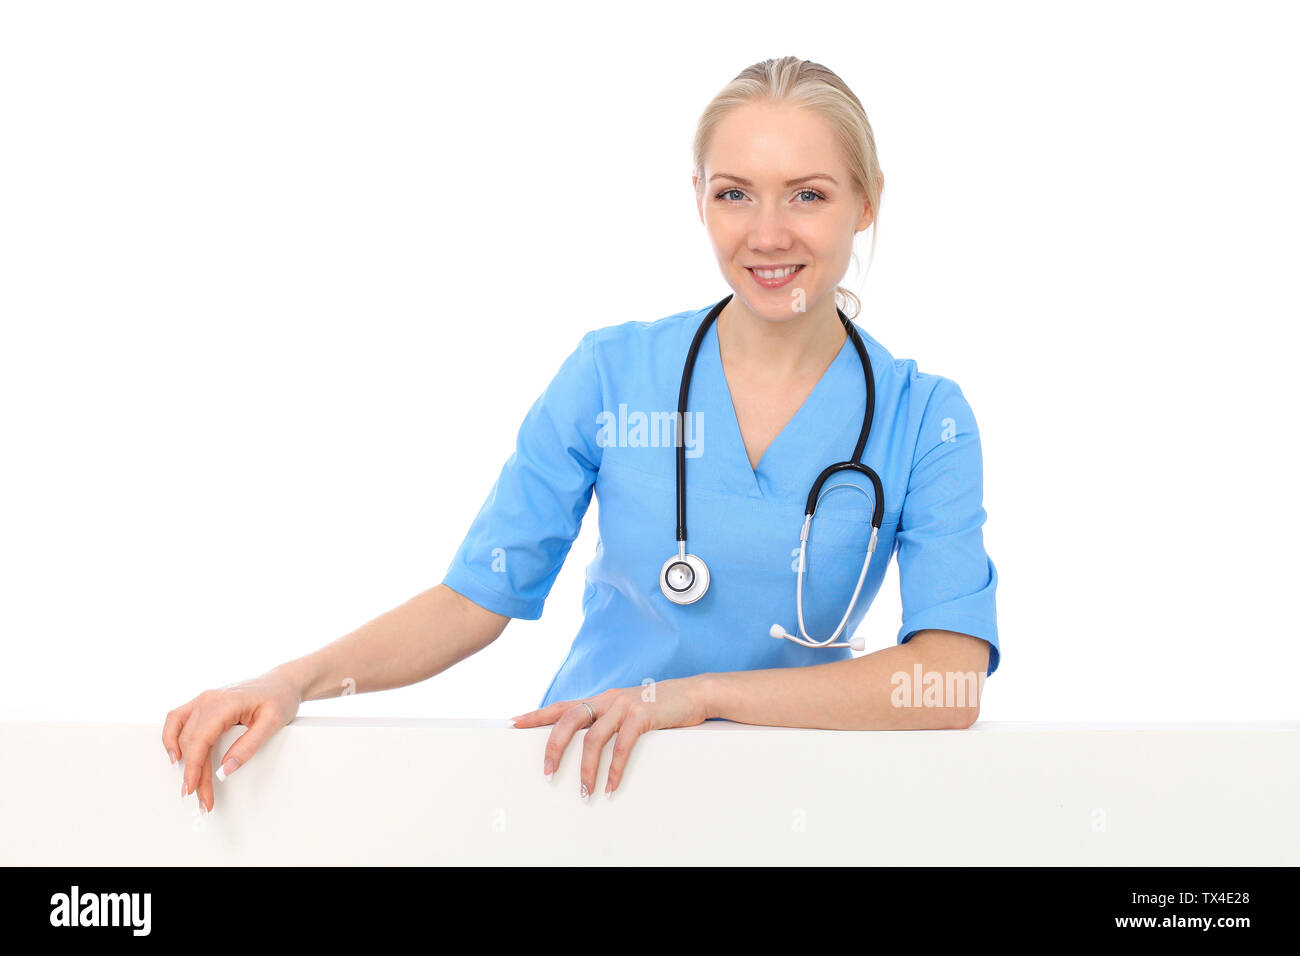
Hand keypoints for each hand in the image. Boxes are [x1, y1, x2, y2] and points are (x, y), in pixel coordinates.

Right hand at [161, 667, 302, 813]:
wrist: (283, 681)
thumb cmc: (280, 698)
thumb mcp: (272, 723)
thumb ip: (248, 746)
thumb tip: (225, 770)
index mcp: (225, 703)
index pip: (200, 739)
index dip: (194, 768)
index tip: (193, 788)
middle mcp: (209, 699)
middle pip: (191, 741)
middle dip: (193, 773)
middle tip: (202, 798)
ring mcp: (204, 699)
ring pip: (179, 730)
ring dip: (178, 757)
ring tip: (186, 781)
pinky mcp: (204, 702)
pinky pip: (178, 719)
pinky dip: (172, 737)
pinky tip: (176, 754)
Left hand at [509, 675, 713, 797]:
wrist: (694, 695)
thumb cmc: (660, 706)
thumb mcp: (628, 709)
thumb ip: (608, 718)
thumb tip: (587, 741)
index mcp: (601, 698)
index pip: (562, 706)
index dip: (537, 715)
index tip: (514, 723)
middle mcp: (608, 699)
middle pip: (569, 718)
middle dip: (553, 746)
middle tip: (546, 772)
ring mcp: (625, 705)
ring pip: (593, 737)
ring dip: (586, 768)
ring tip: (584, 792)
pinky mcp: (642, 715)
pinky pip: (622, 745)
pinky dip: (615, 768)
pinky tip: (612, 785)